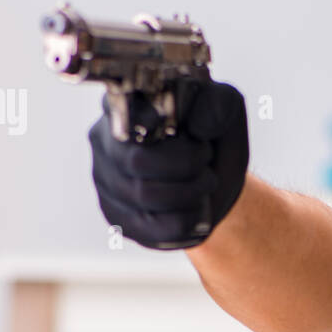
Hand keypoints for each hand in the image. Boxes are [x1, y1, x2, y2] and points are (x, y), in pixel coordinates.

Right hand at [88, 76, 248, 249]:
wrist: (216, 182)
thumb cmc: (213, 138)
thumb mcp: (225, 109)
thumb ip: (216, 103)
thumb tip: (196, 127)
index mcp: (125, 105)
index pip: (124, 113)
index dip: (148, 122)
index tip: (177, 130)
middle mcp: (105, 142)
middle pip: (138, 160)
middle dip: (185, 164)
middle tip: (204, 160)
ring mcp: (106, 182)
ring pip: (146, 196)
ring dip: (190, 191)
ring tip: (205, 181)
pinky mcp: (117, 218)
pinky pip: (154, 227)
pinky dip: (187, 219)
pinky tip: (195, 208)